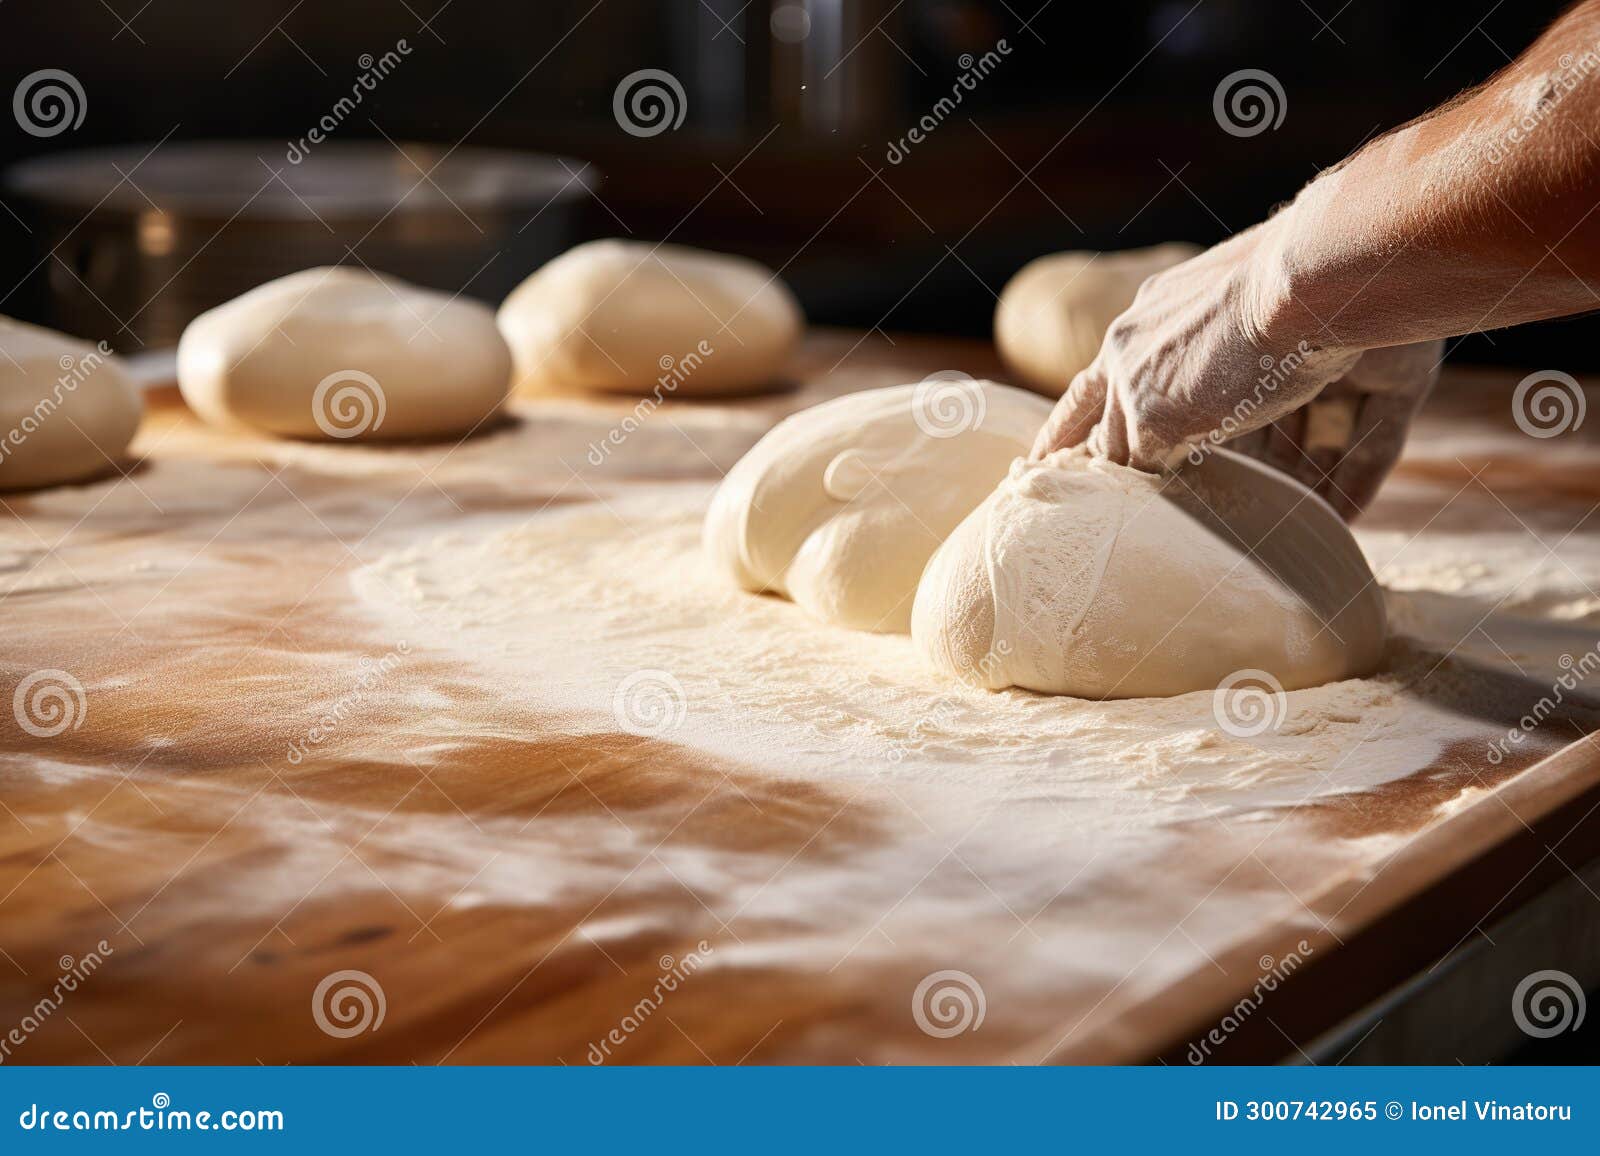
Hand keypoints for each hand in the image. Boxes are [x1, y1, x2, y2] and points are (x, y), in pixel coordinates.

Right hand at [1029, 217, 1438, 518]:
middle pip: (1196, 416)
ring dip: (1279, 478)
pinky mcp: (1375, 365)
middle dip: (1193, 463)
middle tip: (1183, 519)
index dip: (1067, 438)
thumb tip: (1119, 483)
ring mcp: (1301, 347)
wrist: (1329, 289)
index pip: (1092, 399)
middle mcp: (1217, 339)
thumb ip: (1126, 454)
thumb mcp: (1149, 413)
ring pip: (1284, 427)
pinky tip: (1339, 522)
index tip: (1041, 473)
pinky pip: (1361, 437)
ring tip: (1276, 532)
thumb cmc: (1221, 347)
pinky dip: (1349, 479)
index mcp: (1145, 341)